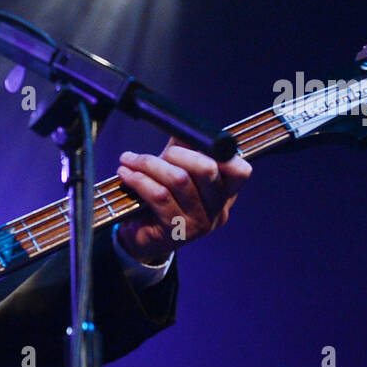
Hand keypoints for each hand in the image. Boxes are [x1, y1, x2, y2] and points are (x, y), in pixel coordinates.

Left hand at [114, 140, 251, 264]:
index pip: (240, 171)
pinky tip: (126, 174)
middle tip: (160, 153)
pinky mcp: (175, 232)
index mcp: (226, 195)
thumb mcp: (176, 173)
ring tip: (130, 160)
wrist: (143, 239)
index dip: (217, 152)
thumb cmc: (161, 202)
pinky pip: (158, 196)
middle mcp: (218, 212)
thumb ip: (184, 152)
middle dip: (179, 153)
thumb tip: (181, 127)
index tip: (191, 144)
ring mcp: (199, 224)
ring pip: (179, 181)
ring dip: (149, 164)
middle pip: (207, 170)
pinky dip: (139, 180)